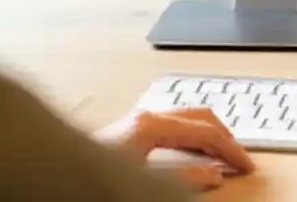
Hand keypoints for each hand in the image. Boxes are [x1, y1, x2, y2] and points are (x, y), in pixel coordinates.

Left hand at [97, 108, 254, 190]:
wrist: (51, 175)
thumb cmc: (89, 179)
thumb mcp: (144, 180)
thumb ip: (182, 179)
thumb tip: (213, 175)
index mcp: (150, 124)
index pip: (205, 131)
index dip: (230, 149)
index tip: (246, 165)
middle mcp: (144, 116)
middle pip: (199, 115)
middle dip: (224, 135)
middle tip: (239, 157)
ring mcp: (135, 121)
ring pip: (185, 118)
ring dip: (207, 134)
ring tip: (221, 153)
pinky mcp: (128, 131)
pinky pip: (171, 127)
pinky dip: (190, 138)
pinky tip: (192, 153)